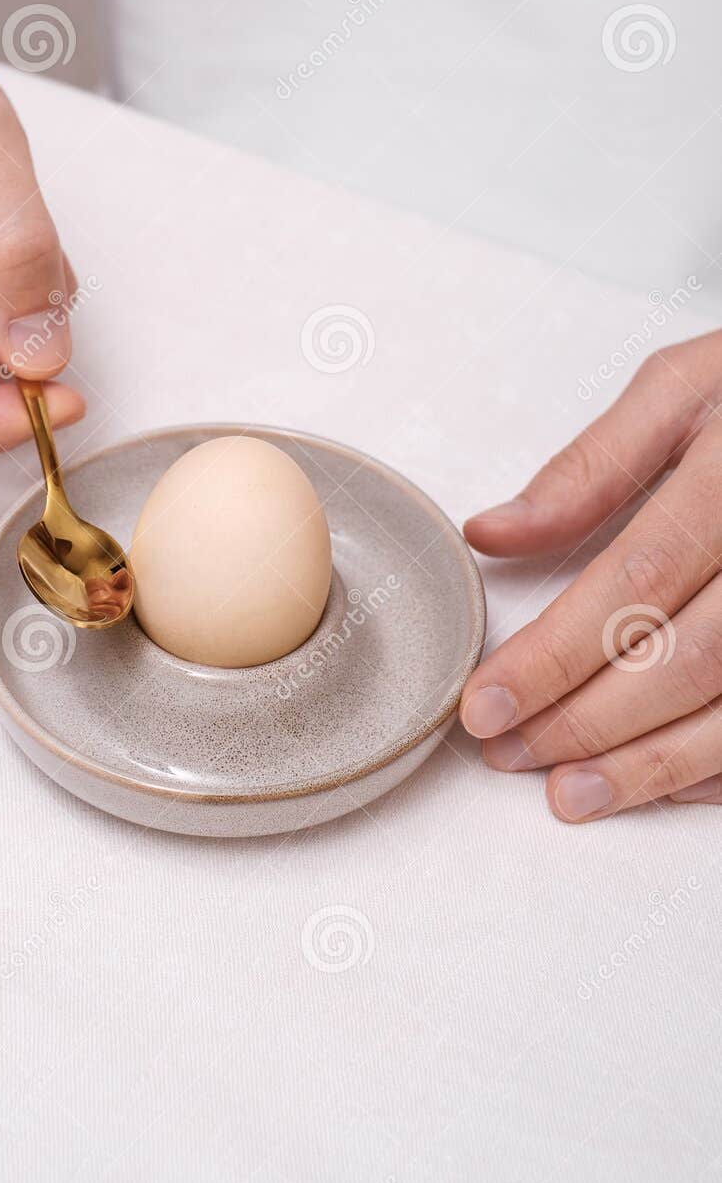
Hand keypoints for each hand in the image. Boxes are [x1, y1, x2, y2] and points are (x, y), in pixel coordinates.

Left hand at [460, 331, 721, 821]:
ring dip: (649, 765)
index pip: (631, 585)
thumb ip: (589, 466)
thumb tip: (491, 532)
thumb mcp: (685, 389)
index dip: (552, 656)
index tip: (484, 702)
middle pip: (683, 662)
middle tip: (509, 753)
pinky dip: (719, 768)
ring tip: (571, 793)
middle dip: (586, 722)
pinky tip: (662, 784)